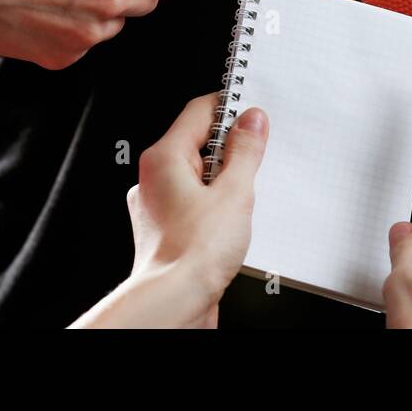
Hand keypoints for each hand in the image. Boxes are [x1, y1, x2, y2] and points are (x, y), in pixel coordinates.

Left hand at [74, 95, 268, 327]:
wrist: (173, 302)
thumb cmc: (193, 253)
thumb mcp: (235, 192)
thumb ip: (246, 152)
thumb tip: (252, 121)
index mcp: (164, 158)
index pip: (199, 112)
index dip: (230, 108)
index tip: (255, 112)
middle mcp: (153, 178)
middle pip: (199, 143)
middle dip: (232, 148)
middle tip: (258, 156)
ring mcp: (157, 205)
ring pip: (198, 175)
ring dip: (225, 179)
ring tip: (245, 195)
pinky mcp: (166, 229)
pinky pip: (194, 201)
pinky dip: (215, 203)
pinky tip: (233, 218)